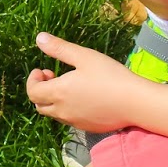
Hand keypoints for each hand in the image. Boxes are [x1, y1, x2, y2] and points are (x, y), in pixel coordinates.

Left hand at [25, 32, 148, 132]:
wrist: (135, 103)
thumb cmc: (110, 76)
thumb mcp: (84, 57)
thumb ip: (59, 49)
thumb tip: (39, 38)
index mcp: (58, 93)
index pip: (32, 92)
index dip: (32, 80)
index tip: (42, 69)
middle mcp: (62, 111)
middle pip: (39, 105)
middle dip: (40, 90)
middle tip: (53, 76)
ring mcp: (75, 122)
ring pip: (54, 114)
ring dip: (53, 100)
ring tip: (68, 85)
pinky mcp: (87, 128)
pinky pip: (69, 120)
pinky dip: (66, 109)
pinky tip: (83, 97)